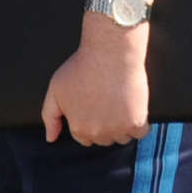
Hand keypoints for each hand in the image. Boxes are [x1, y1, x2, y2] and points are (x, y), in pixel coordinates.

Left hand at [40, 16, 150, 146]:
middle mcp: (98, 133)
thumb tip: (51, 138)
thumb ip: (50, 116)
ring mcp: (118, 129)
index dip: (90, 123)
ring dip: (124, 126)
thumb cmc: (82, 67)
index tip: (95, 109)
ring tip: (121, 104)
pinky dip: (141, 124)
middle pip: (105, 139)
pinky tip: (136, 109)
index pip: (85, 138)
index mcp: (78, 127)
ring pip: (123, 137)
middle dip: (106, 126)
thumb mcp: (56, 89)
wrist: (109, 53)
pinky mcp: (137, 121)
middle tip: (108, 104)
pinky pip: (142, 132)